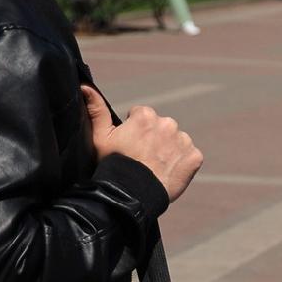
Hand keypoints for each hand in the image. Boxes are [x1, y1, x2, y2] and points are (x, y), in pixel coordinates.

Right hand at [83, 88, 202, 201]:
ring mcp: (183, 140)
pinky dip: (182, 162)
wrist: (133, 194)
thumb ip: (96, 109)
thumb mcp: (100, 137)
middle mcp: (168, 123)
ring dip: (169, 149)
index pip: (142, 116)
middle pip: (161, 127)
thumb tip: (86, 87)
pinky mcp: (195, 156)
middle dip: (153, 138)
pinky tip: (168, 172)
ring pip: (176, 140)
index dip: (134, 130)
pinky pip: (190, 155)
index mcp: (146, 116)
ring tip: (155, 166)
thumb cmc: (113, 165)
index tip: (130, 145)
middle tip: (142, 157)